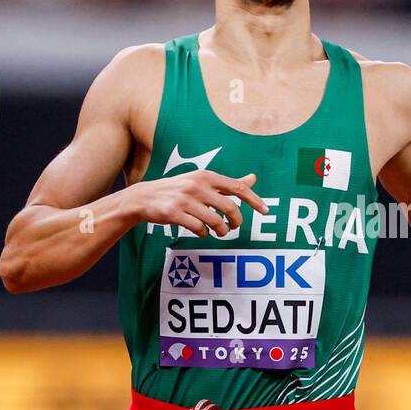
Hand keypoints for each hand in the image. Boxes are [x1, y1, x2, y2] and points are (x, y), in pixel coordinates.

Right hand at [137, 170, 267, 237]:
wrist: (145, 197)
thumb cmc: (179, 190)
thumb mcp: (202, 182)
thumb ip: (228, 184)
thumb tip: (253, 178)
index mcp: (206, 176)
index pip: (237, 187)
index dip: (254, 200)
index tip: (266, 211)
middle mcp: (196, 185)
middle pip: (230, 208)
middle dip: (236, 221)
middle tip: (235, 227)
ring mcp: (184, 199)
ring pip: (215, 221)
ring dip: (221, 231)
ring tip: (220, 232)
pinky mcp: (174, 213)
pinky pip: (198, 229)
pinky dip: (203, 233)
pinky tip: (201, 231)